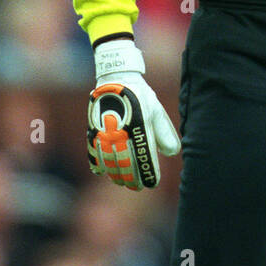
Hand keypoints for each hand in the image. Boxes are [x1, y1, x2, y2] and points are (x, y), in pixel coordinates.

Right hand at [86, 38, 180, 188]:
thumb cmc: (139, 95)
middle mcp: (122, 133)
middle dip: (132, 179)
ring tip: (121, 182)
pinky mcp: (93, 130)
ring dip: (116, 175)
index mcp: (140, 127)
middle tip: (137, 187)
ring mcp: (105, 132)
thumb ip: (163, 132)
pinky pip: (93, 152)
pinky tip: (101, 172)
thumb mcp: (156, 111)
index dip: (149, 173)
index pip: (145, 158)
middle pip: (126, 165)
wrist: (115, 77)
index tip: (153, 183)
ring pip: (109, 162)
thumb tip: (172, 152)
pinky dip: (97, 163)